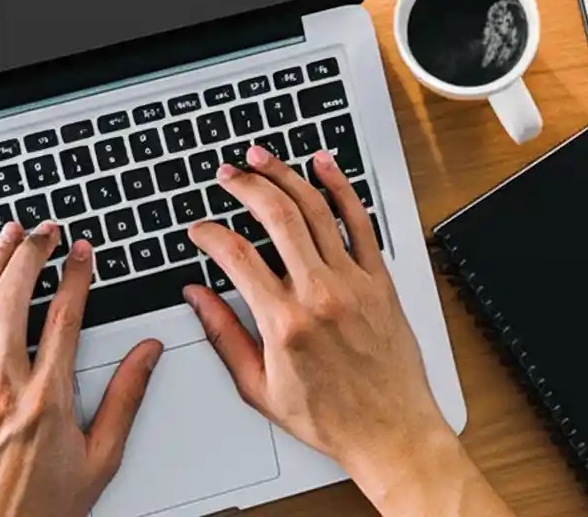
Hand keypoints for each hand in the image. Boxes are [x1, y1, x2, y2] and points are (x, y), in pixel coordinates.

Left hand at [0, 221, 162, 516]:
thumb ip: (126, 398)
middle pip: (13, 300)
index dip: (76, 276)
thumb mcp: (102, 458)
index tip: (83, 252)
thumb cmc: (44, 508)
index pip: (64, 317)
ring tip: (11, 235)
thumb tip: (148, 353)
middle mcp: (4, 388)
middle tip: (49, 232)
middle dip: (33, 255)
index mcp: (48, 399)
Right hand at [184, 147, 512, 515]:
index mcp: (284, 323)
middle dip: (246, 186)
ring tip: (263, 157)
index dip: (210, 233)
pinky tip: (324, 166)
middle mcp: (320, 295)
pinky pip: (361, 223)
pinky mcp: (381, 280)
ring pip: (317, 210)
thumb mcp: (259, 388)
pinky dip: (342, 188)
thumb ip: (223, 335)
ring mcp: (355, 283)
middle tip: (228, 174)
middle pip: (277, 217)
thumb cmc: (330, 417)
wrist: (391, 431)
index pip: (236, 256)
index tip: (200, 229)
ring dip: (286, 176)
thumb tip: (196, 297)